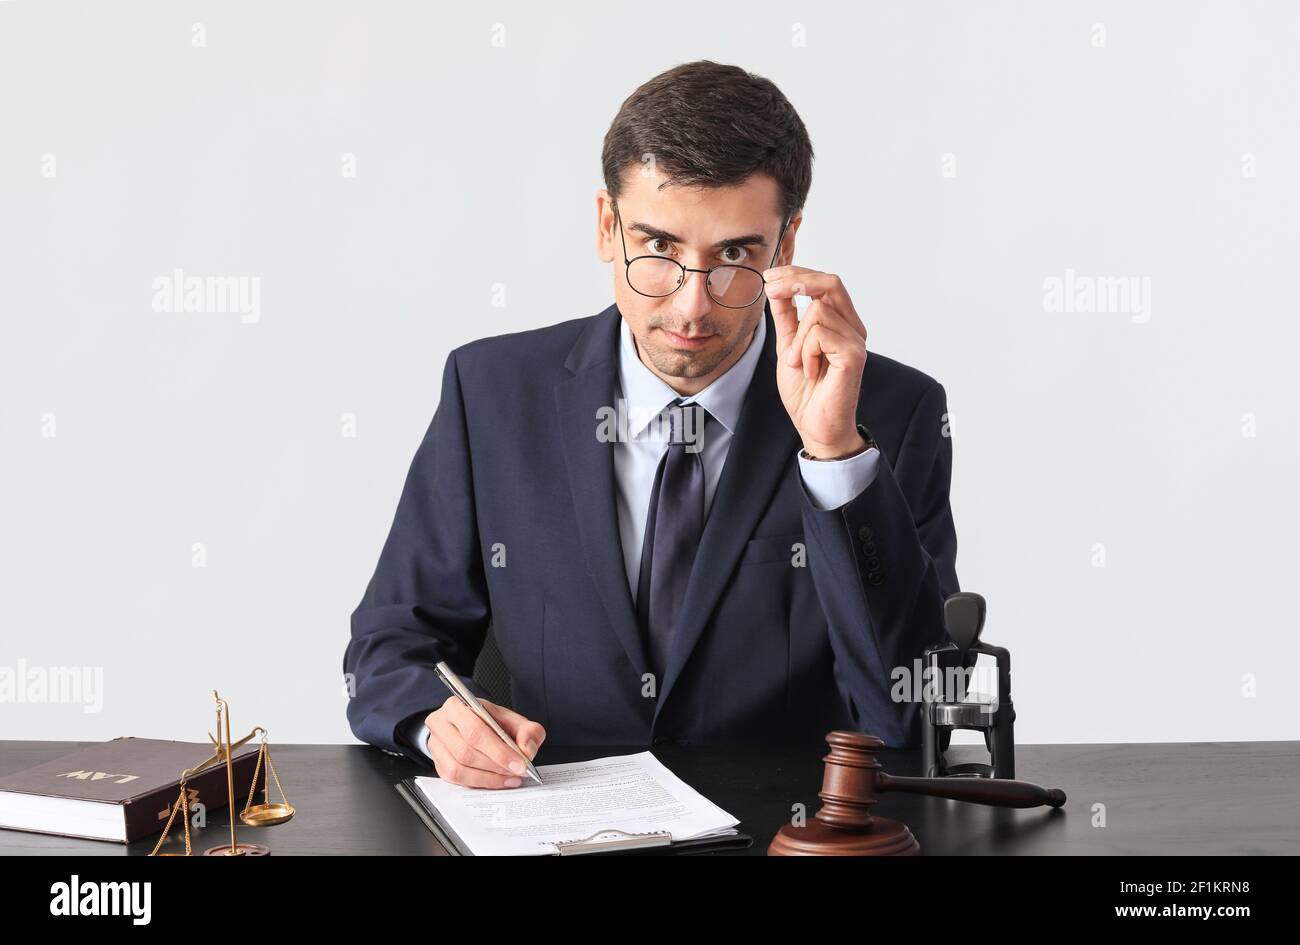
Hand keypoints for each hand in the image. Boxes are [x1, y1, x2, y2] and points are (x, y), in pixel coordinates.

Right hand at [422, 695, 546, 787]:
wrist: (472, 727)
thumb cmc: (490, 723)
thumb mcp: (512, 720)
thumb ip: (527, 731)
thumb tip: (527, 749)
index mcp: (457, 706)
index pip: (475, 730)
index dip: (499, 751)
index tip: (520, 763)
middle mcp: (440, 724)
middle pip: (465, 752)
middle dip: (496, 766)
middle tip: (518, 772)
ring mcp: (435, 745)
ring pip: (458, 769)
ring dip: (488, 778)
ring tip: (509, 778)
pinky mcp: (437, 764)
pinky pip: (455, 780)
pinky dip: (478, 783)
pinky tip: (496, 781)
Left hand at [764, 266, 868, 458]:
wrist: (815, 425)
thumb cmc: (805, 392)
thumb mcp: (788, 345)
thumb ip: (787, 316)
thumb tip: (776, 286)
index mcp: (840, 323)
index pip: (825, 283)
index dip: (796, 273)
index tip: (768, 277)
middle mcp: (852, 328)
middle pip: (831, 283)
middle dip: (796, 280)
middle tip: (770, 288)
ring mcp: (855, 340)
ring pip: (818, 312)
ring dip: (797, 339)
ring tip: (797, 363)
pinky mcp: (854, 355)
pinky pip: (820, 334)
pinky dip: (805, 352)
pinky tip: (809, 371)